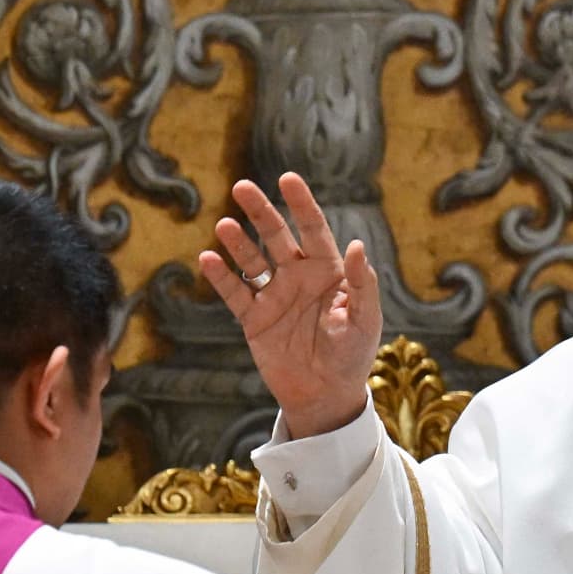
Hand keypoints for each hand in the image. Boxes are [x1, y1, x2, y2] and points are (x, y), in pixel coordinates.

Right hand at [199, 174, 382, 439]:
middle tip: (242, 186)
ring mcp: (274, 296)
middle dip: (261, 212)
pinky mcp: (254, 319)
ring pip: (252, 260)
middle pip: (277, 236)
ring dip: (238, 242)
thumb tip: (357, 245)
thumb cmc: (353, 355)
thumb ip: (362, 283)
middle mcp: (299, 277)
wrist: (326, 394)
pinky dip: (221, 277)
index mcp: (329, 271)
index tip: (287, 178)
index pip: (314, 229)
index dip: (301, 204)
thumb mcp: (364, 319)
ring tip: (225, 225)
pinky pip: (235, 293)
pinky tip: (208, 259)